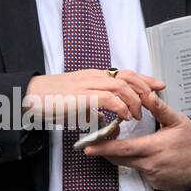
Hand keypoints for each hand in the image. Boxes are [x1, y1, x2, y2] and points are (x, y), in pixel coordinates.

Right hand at [25, 68, 163, 125]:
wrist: (32, 97)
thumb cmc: (51, 100)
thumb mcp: (77, 101)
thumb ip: (93, 107)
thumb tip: (104, 116)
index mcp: (94, 76)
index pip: (124, 73)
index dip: (144, 78)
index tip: (158, 84)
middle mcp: (94, 77)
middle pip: (128, 77)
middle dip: (146, 87)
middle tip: (156, 98)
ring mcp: (89, 85)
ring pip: (122, 87)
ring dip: (134, 101)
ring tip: (137, 114)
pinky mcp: (83, 96)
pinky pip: (109, 99)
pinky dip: (120, 107)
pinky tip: (124, 116)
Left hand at [83, 96, 190, 190]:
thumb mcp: (178, 121)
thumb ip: (159, 109)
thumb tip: (147, 95)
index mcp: (154, 147)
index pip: (123, 149)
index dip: (104, 148)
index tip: (88, 147)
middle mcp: (150, 165)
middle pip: (120, 159)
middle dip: (107, 151)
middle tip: (96, 143)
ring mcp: (153, 177)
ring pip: (130, 166)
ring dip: (127, 156)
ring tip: (136, 146)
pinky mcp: (156, 184)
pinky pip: (142, 174)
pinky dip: (141, 165)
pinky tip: (153, 158)